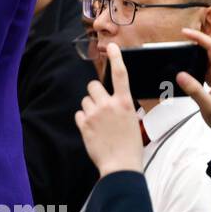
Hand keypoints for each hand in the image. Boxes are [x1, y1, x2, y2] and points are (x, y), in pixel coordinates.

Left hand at [75, 44, 143, 175]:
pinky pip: (79, 114)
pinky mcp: (83, 123)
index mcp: (125, 103)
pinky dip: (83, 120)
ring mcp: (94, 113)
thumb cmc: (129, 145)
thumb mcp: (132, 121)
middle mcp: (109, 104)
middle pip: (93, 86)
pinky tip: (93, 130)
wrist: (120, 164)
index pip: (121, 75)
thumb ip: (120, 107)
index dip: (117, 58)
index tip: (112, 46)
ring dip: (89, 108)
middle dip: (94, 93)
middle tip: (100, 106)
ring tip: (99, 123)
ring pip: (85, 100)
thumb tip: (111, 102)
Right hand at [176, 28, 210, 157]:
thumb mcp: (208, 106)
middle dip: (195, 42)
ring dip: (195, 53)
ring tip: (180, 53)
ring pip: (208, 57)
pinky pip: (207, 66)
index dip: (199, 37)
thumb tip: (180, 75)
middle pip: (210, 49)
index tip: (184, 33)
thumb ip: (195, 90)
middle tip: (178, 42)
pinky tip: (187, 67)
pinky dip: (196, 63)